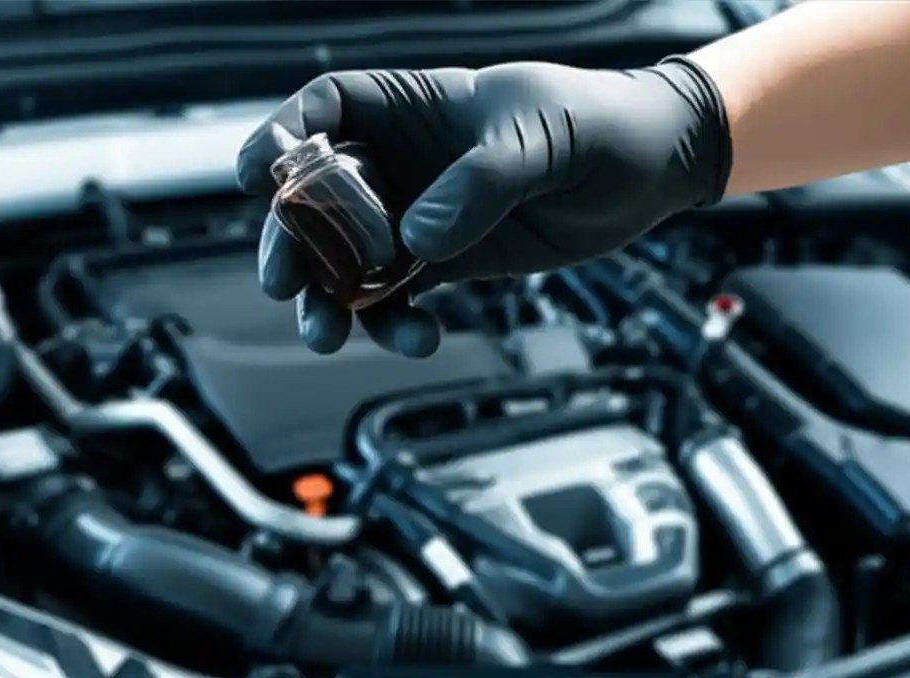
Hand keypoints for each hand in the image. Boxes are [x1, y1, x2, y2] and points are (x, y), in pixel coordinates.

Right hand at [237, 59, 729, 356]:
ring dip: (327, 299)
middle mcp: (402, 162)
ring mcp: (417, 216)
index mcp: (412, 108)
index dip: (281, 136)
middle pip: (316, 197)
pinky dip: (391, 323)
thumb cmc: (598, 126)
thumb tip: (415, 240)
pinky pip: (397, 298)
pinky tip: (417, 338)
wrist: (652, 170)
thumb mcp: (542, 139)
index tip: (257, 176)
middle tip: (285, 280)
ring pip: (345, 260)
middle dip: (290, 241)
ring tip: (327, 334)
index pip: (326, 109)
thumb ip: (479, 182)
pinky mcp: (446, 264)